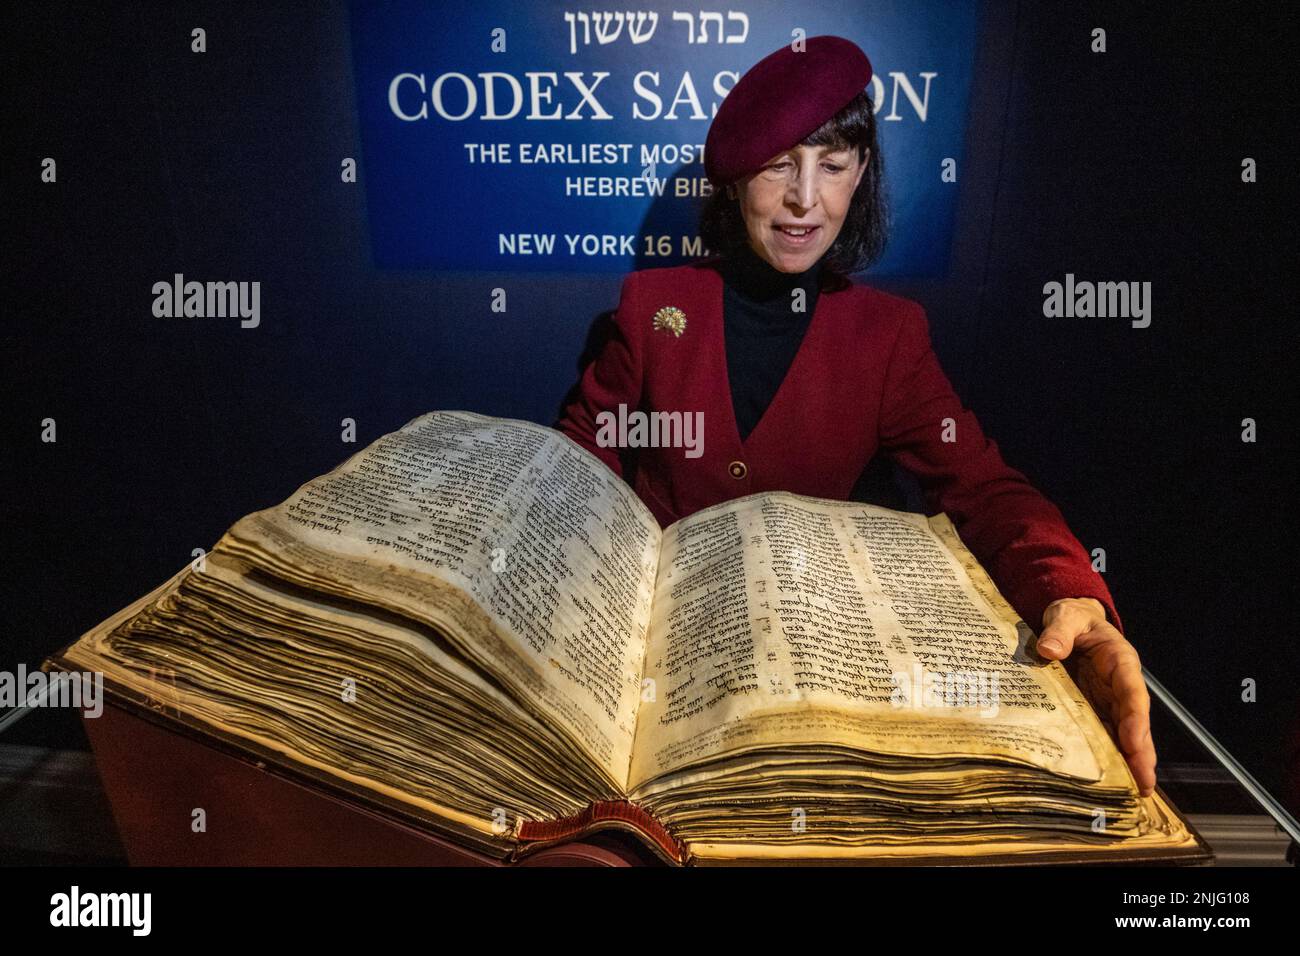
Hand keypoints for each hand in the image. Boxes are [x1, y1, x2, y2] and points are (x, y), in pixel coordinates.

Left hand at [1036, 597, 1156, 796]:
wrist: (1067, 621)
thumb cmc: (1071, 618)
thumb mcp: (1065, 616)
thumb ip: (1060, 630)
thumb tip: (1049, 650)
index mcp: (1120, 660)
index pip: (1131, 691)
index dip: (1135, 718)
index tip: (1134, 742)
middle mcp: (1119, 685)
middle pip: (1134, 721)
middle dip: (1140, 752)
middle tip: (1143, 783)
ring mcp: (1108, 700)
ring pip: (1122, 734)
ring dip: (1128, 761)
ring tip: (1132, 792)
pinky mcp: (1093, 709)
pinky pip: (1102, 733)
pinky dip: (1106, 756)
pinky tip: (1105, 780)